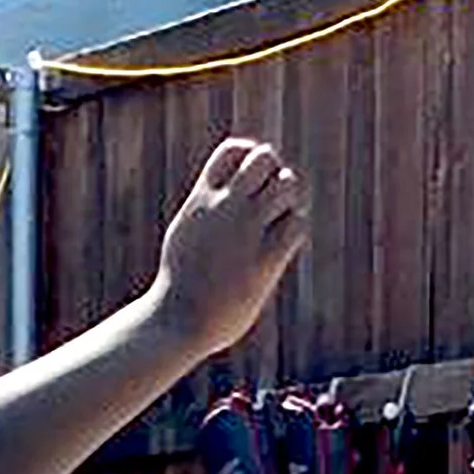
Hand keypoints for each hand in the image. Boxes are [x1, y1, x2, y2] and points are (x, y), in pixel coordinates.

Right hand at [149, 140, 307, 359]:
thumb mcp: (185, 238)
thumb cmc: (179, 290)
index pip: (233, 150)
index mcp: (201, 199)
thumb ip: (204, 217)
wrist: (176, 323)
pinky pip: (296, 224)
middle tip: (270, 205)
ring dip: (289, 201)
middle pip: (265, 157)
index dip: (248, 158)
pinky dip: (295, 230)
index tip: (248, 185)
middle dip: (274, 174)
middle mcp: (224, 206)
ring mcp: (246, 230)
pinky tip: (281, 249)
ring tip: (277, 226)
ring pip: (287, 184)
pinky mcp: (264, 259)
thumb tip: (214, 211)